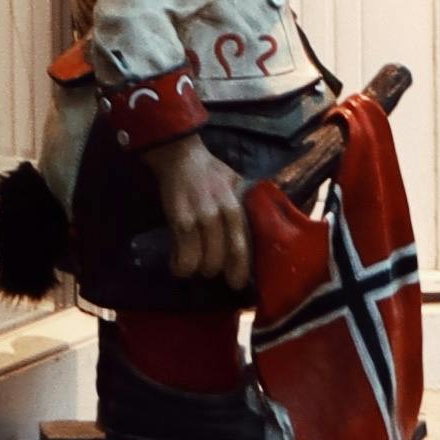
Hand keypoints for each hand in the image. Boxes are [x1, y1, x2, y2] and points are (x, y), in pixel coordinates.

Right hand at [153, 137, 246, 289]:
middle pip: (218, 260)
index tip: (236, 284)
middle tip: (210, 270)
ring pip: (199, 262)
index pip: (240, 248)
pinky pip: (181, 255)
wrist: (180, 156)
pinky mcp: (178, 220)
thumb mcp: (235, 184)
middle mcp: (217, 216)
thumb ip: (245, 205)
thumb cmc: (211, 170)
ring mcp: (196, 219)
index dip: (238, 271)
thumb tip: (262, 225)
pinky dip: (180, 266)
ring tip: (193, 266)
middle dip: (214, 271)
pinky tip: (177, 264)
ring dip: (196, 269)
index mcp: (234, 208)